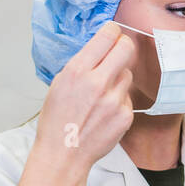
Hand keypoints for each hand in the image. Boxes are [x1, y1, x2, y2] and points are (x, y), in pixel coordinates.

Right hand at [35, 21, 136, 175]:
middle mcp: (97, 83)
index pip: (106, 37)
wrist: (63, 154)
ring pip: (127, 75)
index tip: (113, 32)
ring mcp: (114, 100)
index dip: (112, 31)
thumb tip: (100, 48)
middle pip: (126, 49)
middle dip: (124, 46)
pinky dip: (119, 101)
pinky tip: (105, 113)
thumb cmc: (57, 120)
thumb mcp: (59, 84)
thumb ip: (81, 65)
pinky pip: (128, 98)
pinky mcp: (125, 115)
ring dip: (118, 79)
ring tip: (102, 94)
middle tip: (119, 51)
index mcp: (77, 71)